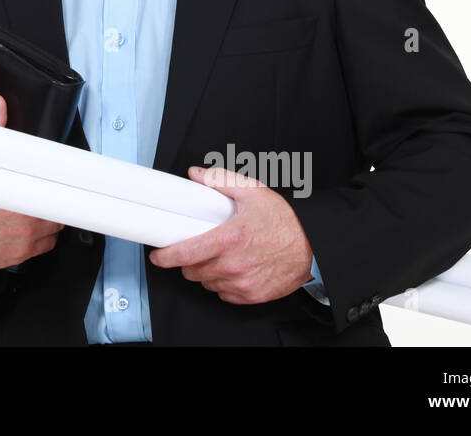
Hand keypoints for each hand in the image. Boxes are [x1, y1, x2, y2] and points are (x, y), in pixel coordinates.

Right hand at [0, 94, 64, 270]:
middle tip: (47, 187)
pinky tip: (30, 224)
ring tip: (35, 204)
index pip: (53, 188)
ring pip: (55, 225)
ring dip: (51, 215)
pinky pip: (47, 244)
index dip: (63, 181)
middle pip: (58, 206)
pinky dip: (44, 234)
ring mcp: (24, 241)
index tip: (70, 174)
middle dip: (55, 196)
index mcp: (12, 196)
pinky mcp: (24, 255)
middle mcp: (22, 221)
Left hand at [148, 165, 313, 304]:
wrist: (313, 244)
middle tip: (199, 248)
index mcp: (228, 239)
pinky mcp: (252, 296)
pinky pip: (225, 294)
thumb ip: (220, 181)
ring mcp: (243, 283)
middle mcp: (233, 265)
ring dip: (207, 272)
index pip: (185, 254)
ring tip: (220, 256)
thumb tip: (196, 174)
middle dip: (189, 260)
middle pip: (192, 271)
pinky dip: (224, 284)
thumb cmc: (284, 220)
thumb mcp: (252, 192)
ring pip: (207, 283)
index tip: (158, 256)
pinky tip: (234, 269)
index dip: (165, 257)